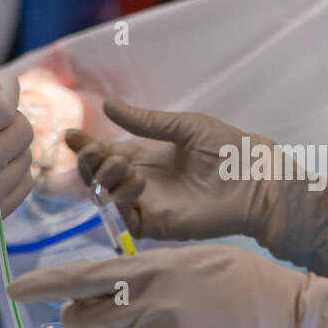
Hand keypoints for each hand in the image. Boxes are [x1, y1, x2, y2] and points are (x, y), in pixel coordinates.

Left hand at [6, 244, 327, 327]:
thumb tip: (94, 290)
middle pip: (87, 319)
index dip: (42, 285)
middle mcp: (152, 307)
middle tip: (122, 309)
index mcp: (153, 270)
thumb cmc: (241, 280)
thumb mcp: (192, 258)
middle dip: (91, 315)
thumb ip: (144, 270)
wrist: (290, 319)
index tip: (12, 288)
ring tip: (178, 327)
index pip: (80, 277)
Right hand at [64, 99, 274, 241]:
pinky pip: (124, 218)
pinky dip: (122, 200)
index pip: (104, 152)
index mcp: (144, 155)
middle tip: (94, 150)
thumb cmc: (228, 149)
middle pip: (98, 176)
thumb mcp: (184, 127)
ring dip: (104, 179)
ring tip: (121, 164)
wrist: (255, 180)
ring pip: (105, 197)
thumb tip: (108, 104)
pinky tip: (137, 182)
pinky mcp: (156, 224)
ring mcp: (146, 203)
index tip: (72, 135)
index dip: (86, 146)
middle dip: (89, 162)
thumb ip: (146, 121)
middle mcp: (140, 180)